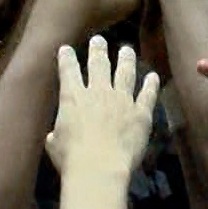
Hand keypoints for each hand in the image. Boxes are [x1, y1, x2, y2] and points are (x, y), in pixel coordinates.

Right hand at [47, 36, 159, 178]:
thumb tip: (54, 136)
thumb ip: (56, 135)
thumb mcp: (54, 145)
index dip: (66, 58)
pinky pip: (147, 94)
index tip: (66, 49)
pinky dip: (151, 84)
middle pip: (99, 64)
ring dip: (126, 59)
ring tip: (126, 50)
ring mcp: (122, 100)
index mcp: (72, 97)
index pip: (68, 70)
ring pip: (125, 73)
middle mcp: (98, 92)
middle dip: (98, 50)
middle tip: (99, 40)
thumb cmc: (71, 158)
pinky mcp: (141, 113)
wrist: (99, 168)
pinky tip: (153, 76)